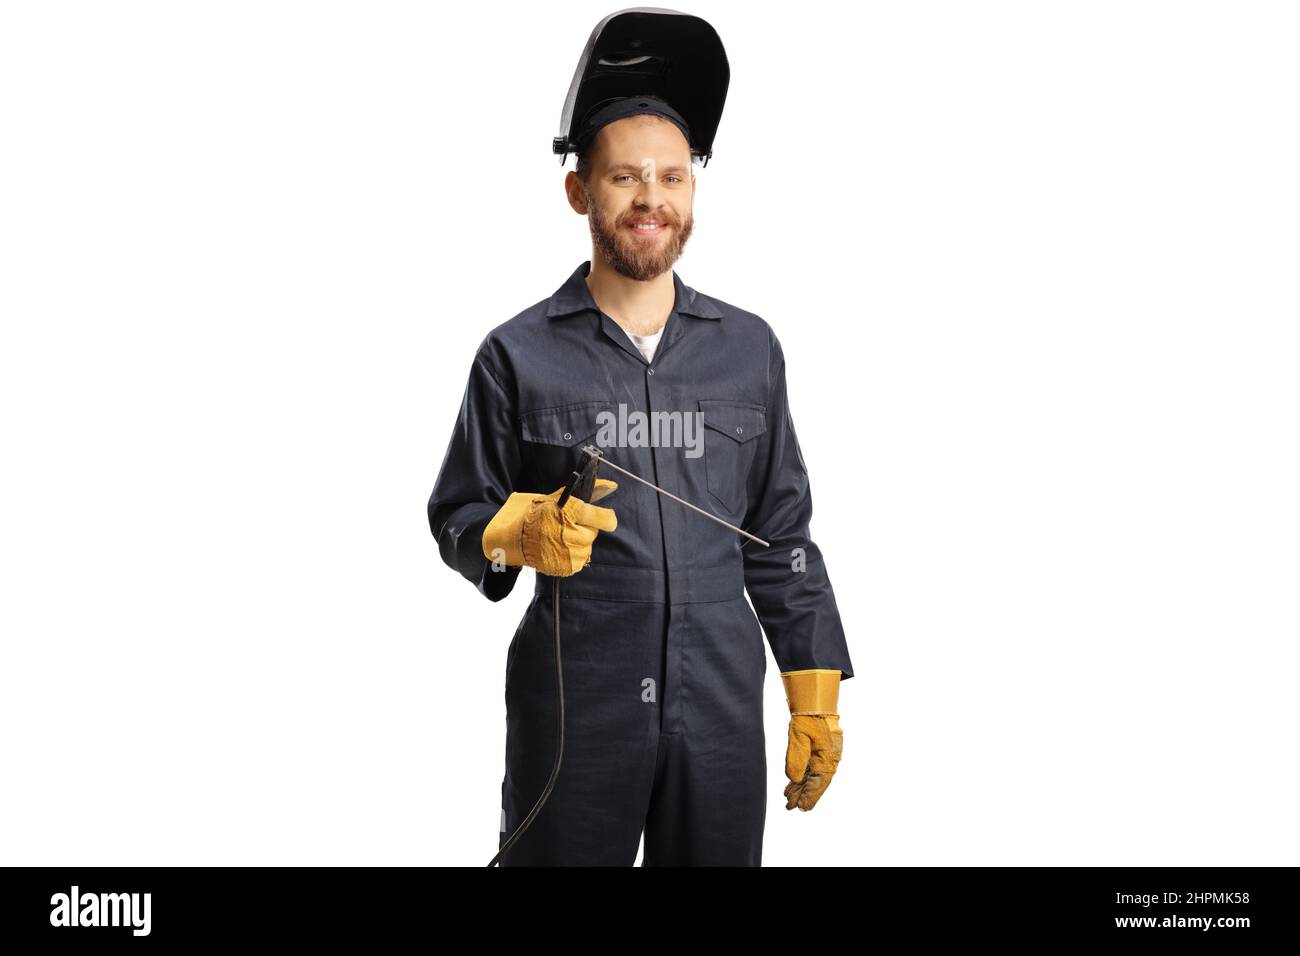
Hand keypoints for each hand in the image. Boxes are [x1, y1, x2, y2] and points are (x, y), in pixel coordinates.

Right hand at [482, 478, 618, 575]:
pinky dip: (573, 555)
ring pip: (587, 547)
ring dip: (579, 542)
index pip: (600, 517)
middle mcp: (566, 532)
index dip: (606, 518)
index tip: (608, 519)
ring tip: (562, 537)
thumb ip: (587, 493)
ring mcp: (564, 551)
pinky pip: (580, 561)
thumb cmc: (532, 513)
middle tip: (569, 525)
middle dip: (585, 528)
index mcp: (565, 511)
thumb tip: (612, 485)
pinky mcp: (562, 566)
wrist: (509, 537)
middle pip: (593, 533)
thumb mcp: (556, 497)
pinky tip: (559, 548)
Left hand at [783, 714, 842, 810]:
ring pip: (812, 777)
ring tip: (788, 797)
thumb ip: (796, 758)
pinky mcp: (820, 753)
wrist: (815, 703)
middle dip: (803, 795)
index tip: (801, 808)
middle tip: (789, 806)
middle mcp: (829, 760)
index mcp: (828, 758)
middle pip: (815, 783)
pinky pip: (811, 769)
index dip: (809, 796)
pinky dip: (802, 777)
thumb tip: (793, 779)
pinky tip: (793, 784)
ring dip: (801, 787)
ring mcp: (825, 757)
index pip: (818, 783)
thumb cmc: (809, 718)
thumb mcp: (799, 736)